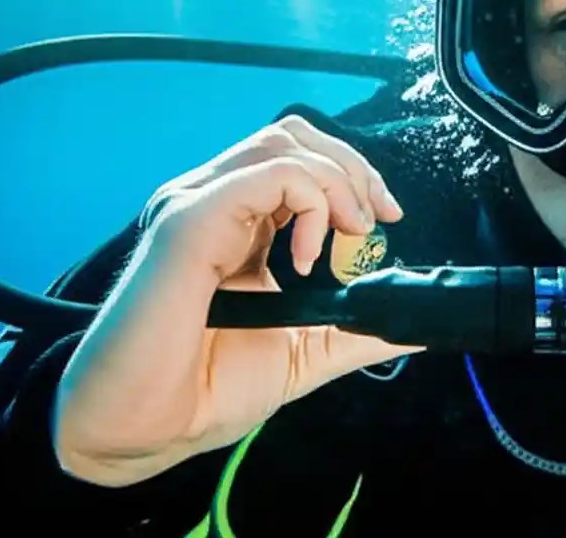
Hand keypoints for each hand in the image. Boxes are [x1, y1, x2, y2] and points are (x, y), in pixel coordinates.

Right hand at [52, 115, 414, 486]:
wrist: (148, 429)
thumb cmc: (205, 390)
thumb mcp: (305, 353)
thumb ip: (359, 329)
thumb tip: (417, 320)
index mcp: (238, 224)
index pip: (298, 158)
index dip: (352, 174)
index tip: (385, 218)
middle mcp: (213, 204)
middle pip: (292, 135)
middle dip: (351, 166)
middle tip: (378, 218)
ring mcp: (196, 206)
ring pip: (282, 145)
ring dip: (336, 180)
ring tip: (349, 232)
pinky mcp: (188, 222)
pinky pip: (265, 176)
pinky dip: (307, 202)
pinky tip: (307, 258)